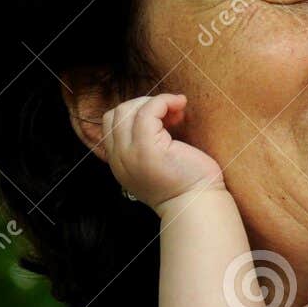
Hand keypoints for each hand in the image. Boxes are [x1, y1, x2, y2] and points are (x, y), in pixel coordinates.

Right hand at [103, 94, 222, 210]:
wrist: (196, 205)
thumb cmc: (186, 184)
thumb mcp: (155, 165)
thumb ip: (145, 145)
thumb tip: (157, 114)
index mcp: (119, 163)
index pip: (111, 124)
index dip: (134, 114)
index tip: (161, 120)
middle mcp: (119, 159)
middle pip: (116, 113)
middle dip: (143, 105)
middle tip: (170, 114)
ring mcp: (130, 153)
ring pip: (128, 110)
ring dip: (154, 102)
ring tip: (177, 111)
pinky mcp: (147, 148)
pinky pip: (148, 111)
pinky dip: (164, 101)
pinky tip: (180, 104)